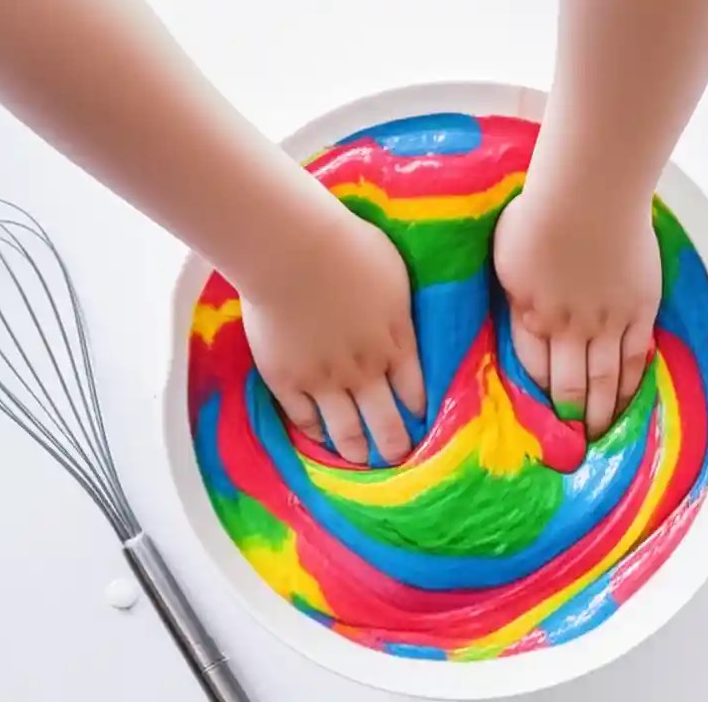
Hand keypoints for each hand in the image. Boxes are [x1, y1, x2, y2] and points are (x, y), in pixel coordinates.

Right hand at [238, 211, 424, 463]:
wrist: (293, 251)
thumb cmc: (347, 246)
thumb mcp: (395, 272)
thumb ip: (399, 303)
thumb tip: (402, 310)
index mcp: (397, 341)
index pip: (415, 391)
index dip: (419, 412)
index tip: (420, 424)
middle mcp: (366, 370)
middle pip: (387, 422)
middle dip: (396, 446)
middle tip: (398, 458)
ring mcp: (325, 379)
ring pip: (347, 431)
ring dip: (357, 450)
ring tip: (362, 462)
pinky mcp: (287, 379)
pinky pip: (304, 418)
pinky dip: (314, 432)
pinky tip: (318, 437)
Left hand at [494, 190, 660, 438]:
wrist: (590, 198)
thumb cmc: (542, 211)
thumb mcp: (506, 250)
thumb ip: (514, 283)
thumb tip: (517, 298)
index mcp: (528, 313)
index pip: (532, 367)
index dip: (538, 393)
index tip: (542, 411)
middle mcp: (565, 328)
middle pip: (567, 385)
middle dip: (570, 416)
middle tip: (574, 442)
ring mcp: (605, 323)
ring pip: (603, 381)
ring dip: (602, 412)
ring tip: (601, 433)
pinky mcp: (638, 312)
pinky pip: (634, 359)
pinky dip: (631, 385)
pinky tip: (630, 401)